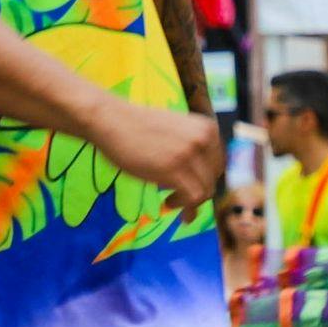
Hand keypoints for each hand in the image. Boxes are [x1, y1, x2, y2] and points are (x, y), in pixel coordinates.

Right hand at [91, 98, 222, 214]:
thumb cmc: (134, 124)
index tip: (193, 186)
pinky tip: (169, 204)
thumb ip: (190, 145)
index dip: (206, 177)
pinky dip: (186, 207)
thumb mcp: (173, 130)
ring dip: (191, 202)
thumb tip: (196, 172)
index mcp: (207, 128)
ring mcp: (190, 155)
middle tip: (181, 198)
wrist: (109, 119)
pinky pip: (193, 197)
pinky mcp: (175, 170)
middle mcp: (204, 140)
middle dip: (199, 190)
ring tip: (172, 203)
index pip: (218, 161)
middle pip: (213, 177)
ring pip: (205, 189)